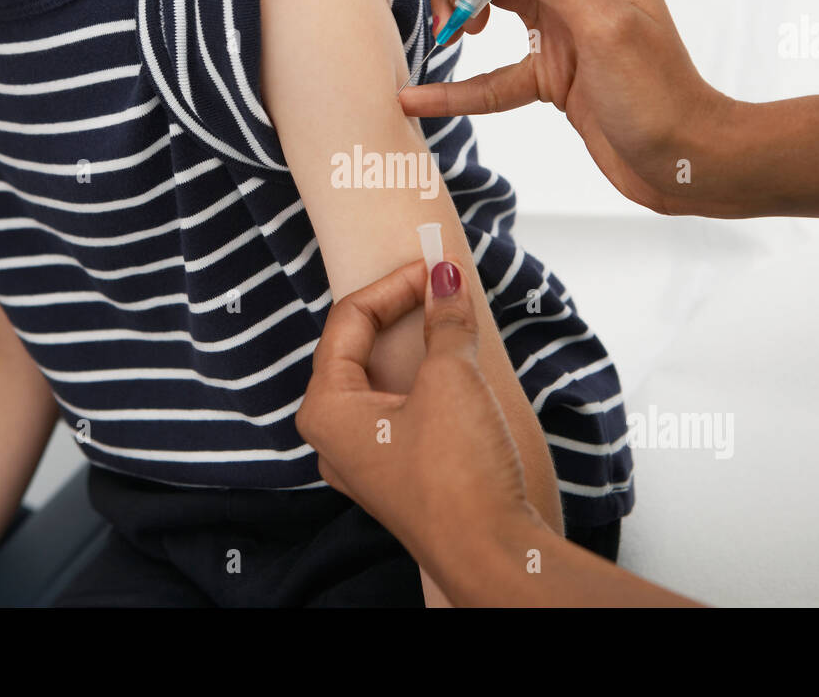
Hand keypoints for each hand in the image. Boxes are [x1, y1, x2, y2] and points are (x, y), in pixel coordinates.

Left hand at [296, 258, 534, 561]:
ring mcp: (364, 460)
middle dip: (400, 311)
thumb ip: (445, 322)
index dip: (394, 285)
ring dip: (415, 345)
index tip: (434, 265)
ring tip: (449, 316)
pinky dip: (425, 379)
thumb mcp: (452, 380)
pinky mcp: (398, 476)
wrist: (493, 553)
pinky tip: (454, 366)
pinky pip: (400, 409)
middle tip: (439, 282)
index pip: (349, 322)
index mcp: (325, 410)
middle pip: (357, 349)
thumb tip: (445, 278)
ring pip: (381, 380)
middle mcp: (334, 437)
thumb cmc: (457, 474)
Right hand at [403, 0, 732, 214]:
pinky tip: (420, 98)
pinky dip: (457, 85)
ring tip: (448, 40)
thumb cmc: (662, 95)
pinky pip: (491, 71)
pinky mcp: (548, 70)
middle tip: (461, 11)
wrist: (685, 163)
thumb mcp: (603, 26)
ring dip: (458, 11)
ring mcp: (560, 24)